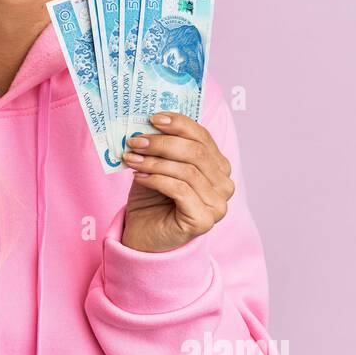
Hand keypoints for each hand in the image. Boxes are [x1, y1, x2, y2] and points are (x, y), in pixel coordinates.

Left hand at [120, 112, 233, 253]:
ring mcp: (217, 204)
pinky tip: (139, 176)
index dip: (180, 124)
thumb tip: (148, 123)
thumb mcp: (157, 166)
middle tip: (136, 140)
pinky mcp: (203, 220)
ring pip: (187, 171)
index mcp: (218, 167)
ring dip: (155, 161)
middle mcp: (224, 185)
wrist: (144, 236)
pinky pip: (180, 190)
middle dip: (162, 143)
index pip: (203, 137)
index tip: (153, 118)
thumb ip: (160, 147)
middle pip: (196, 152)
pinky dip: (157, 179)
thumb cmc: (152, 200)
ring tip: (131, 158)